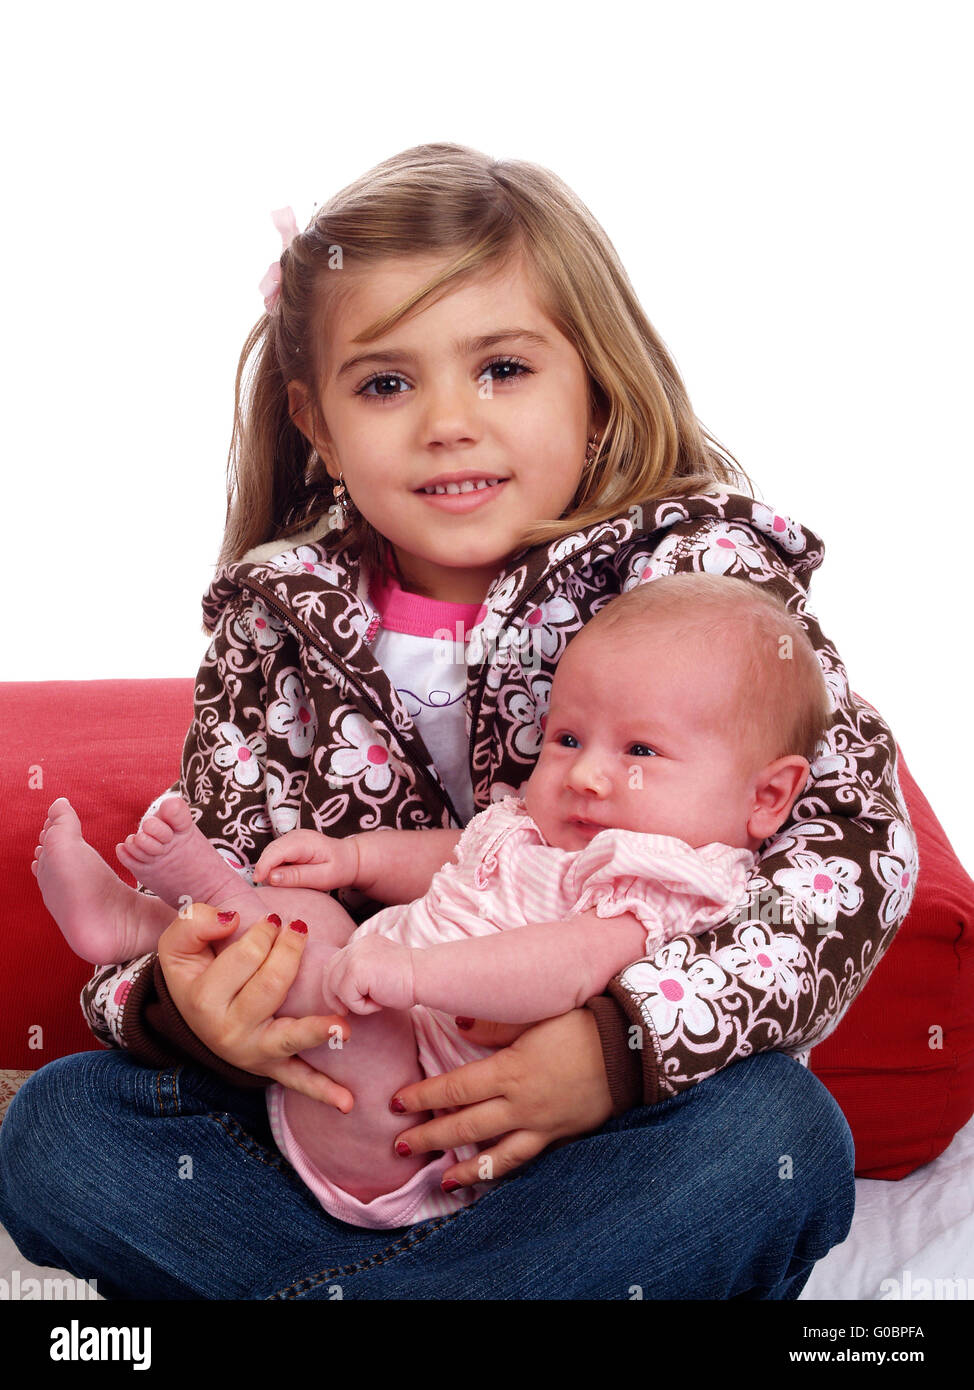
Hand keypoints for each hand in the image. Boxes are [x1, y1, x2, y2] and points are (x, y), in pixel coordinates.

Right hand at [157, 904, 353, 1109]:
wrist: (192, 1016)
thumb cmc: (194, 973)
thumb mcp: (178, 944)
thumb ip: (194, 923)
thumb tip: (232, 919)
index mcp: (204, 999)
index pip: (246, 956)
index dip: (264, 931)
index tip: (272, 920)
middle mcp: (228, 1031)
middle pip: (272, 984)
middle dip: (289, 951)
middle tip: (298, 930)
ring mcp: (254, 1052)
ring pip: (288, 1036)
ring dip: (317, 1032)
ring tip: (343, 1026)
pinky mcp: (273, 1066)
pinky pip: (298, 1080)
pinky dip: (323, 1092)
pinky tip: (347, 1102)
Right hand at [253, 828, 358, 891]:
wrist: (349, 858)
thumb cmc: (339, 868)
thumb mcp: (323, 877)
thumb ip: (297, 876)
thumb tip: (271, 878)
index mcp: (304, 842)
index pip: (276, 851)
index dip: (264, 866)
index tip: (258, 881)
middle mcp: (295, 835)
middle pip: (270, 851)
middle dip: (264, 869)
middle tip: (267, 889)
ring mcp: (291, 838)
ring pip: (270, 853)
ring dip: (268, 868)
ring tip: (275, 886)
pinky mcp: (289, 844)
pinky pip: (274, 855)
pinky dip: (273, 867)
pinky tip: (281, 878)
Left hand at [321, 936, 414, 1014]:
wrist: (427, 977)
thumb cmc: (410, 982)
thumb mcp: (380, 973)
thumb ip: (363, 974)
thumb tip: (343, 994)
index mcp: (363, 944)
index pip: (337, 963)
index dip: (337, 986)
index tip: (346, 1004)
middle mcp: (357, 945)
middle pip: (329, 973)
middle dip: (334, 996)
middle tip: (346, 1012)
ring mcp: (355, 955)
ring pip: (334, 986)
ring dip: (351, 1002)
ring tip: (374, 1003)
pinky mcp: (357, 969)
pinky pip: (346, 996)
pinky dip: (362, 1007)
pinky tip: (380, 1002)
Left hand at [390, 1009, 612, 1188]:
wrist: (630, 1050)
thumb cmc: (581, 1025)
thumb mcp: (534, 1017)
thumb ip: (493, 1025)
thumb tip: (456, 1024)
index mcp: (510, 1071)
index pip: (455, 1089)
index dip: (423, 1097)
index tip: (397, 1103)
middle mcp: (521, 1105)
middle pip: (466, 1127)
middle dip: (430, 1137)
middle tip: (400, 1147)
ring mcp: (542, 1126)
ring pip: (496, 1155)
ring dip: (465, 1170)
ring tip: (441, 1181)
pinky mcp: (561, 1136)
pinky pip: (527, 1160)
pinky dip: (504, 1172)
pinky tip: (490, 1178)